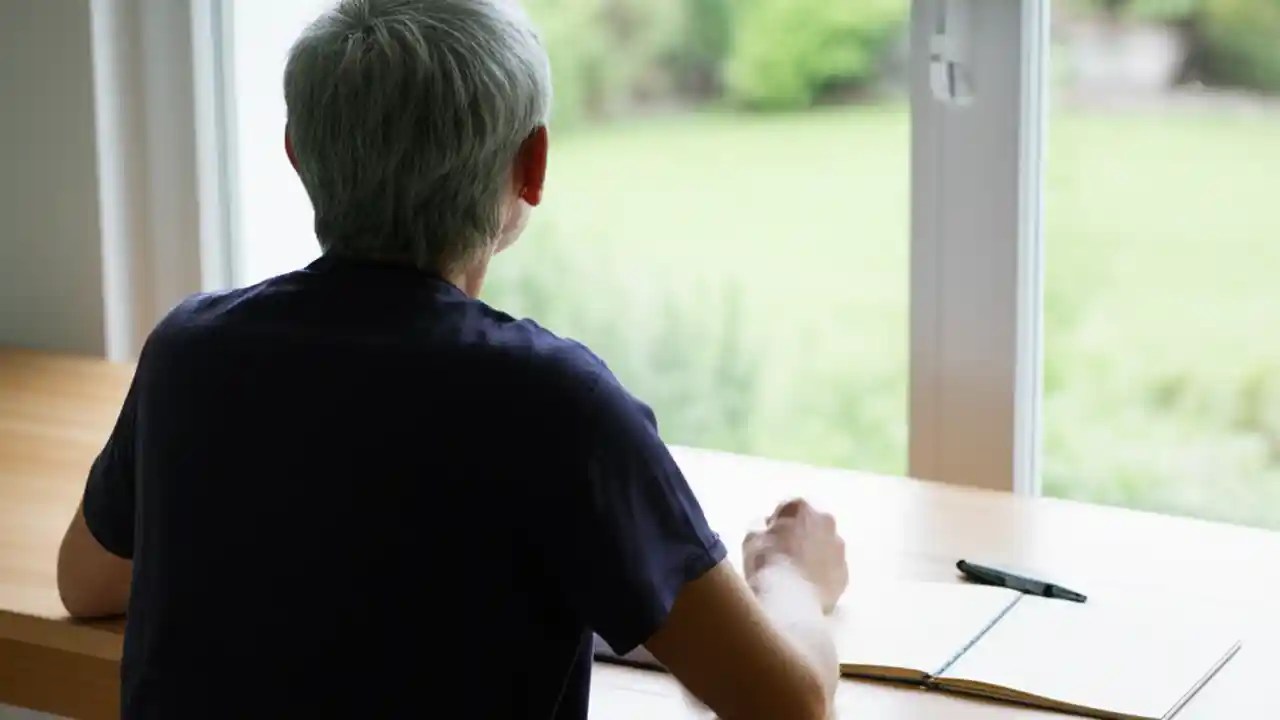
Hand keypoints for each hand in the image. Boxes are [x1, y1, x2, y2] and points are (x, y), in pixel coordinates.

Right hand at [743, 499, 847, 613]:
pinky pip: (831, 569)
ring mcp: (839, 550)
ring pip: (825, 547)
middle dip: (800, 534)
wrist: (791, 602)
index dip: (778, 520)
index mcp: (803, 510)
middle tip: (784, 552)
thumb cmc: (767, 566)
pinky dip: (821, 574)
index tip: (769, 533)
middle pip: (813, 524)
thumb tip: (767, 534)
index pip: (791, 507)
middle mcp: (827, 524)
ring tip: (795, 573)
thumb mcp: (751, 544)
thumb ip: (760, 532)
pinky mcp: (845, 575)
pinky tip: (806, 586)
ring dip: (813, 554)